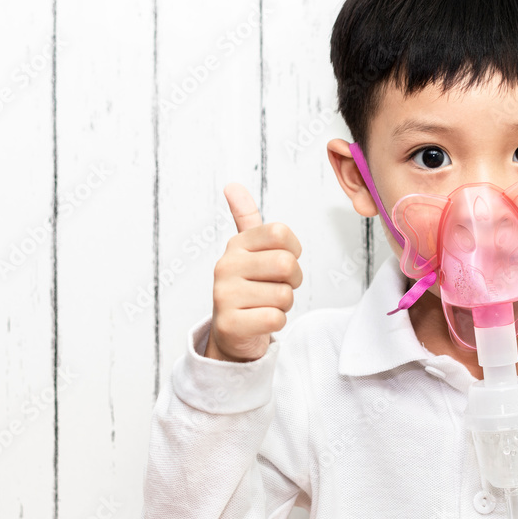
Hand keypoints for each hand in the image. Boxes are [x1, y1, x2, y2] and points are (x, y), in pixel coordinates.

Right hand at [204, 183, 302, 361]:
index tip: (281, 263)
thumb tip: (232, 185)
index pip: (281, 233)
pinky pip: (275, 318)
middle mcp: (226, 266)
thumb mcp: (248, 252)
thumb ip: (245, 218)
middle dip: (292, 281)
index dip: (293, 251)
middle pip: (286, 264)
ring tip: (265, 305)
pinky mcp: (230, 324)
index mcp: (236, 245)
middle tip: (276, 288)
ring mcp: (225, 295)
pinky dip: (276, 323)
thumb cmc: (248, 289)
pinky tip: (261, 320)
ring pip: (284, 295)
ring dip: (283, 305)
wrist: (231, 333)